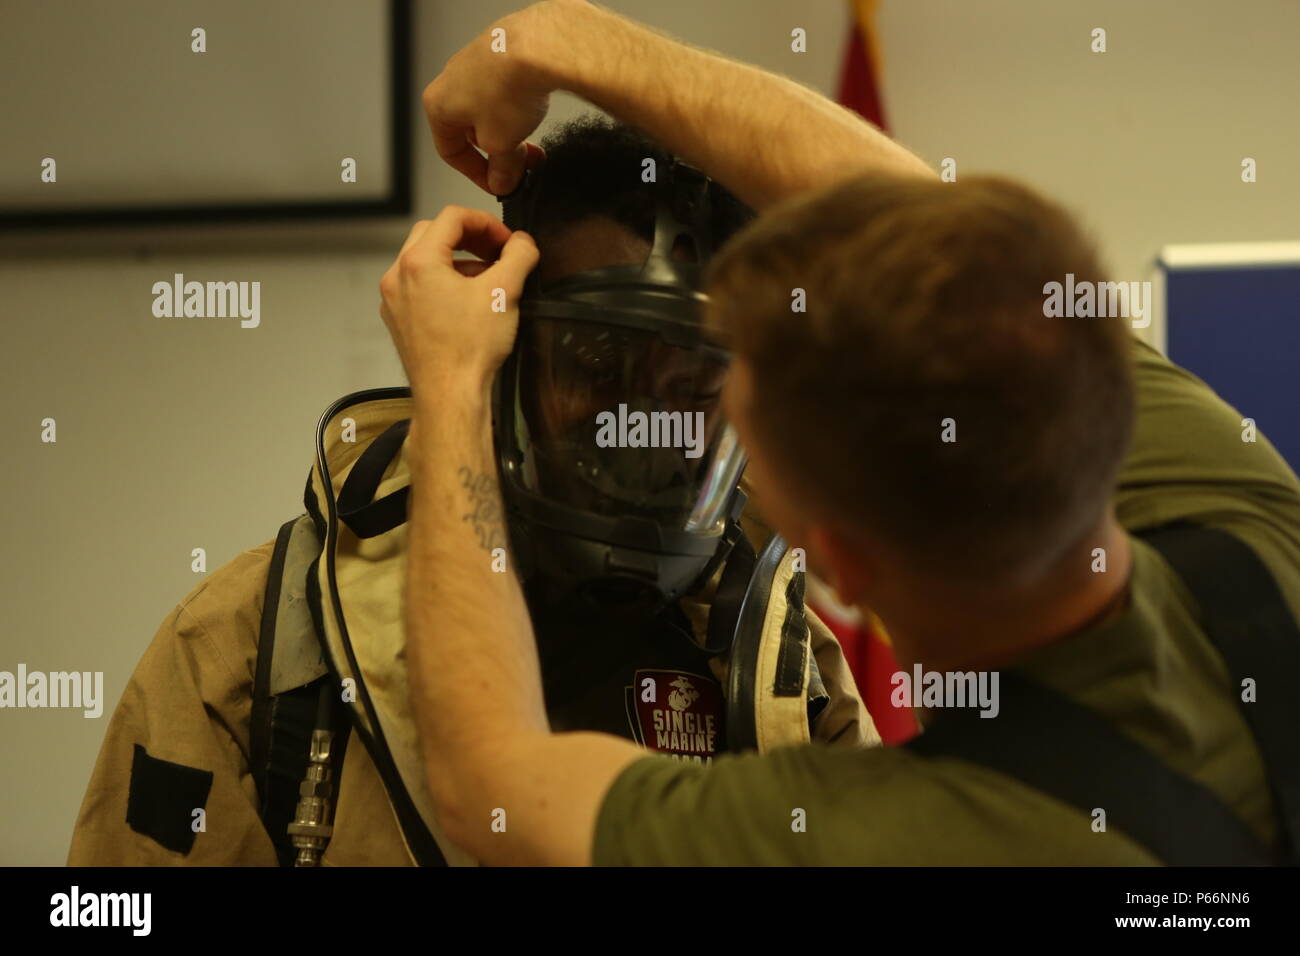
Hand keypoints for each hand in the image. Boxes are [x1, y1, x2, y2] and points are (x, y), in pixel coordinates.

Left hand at [379, 206, 538, 402]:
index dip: (487, 222)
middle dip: (470, 238)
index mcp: (418, 262)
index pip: (452, 217)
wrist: (450, 396)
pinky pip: (419, 287)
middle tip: (497, 251)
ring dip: (458, 261)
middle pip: (434, 234)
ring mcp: (394, 300)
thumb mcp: (505, 293)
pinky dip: (444, 282)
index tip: (507, 240)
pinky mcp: (398, 320)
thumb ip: (519, 256)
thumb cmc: (470, 349)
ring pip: (425, 260)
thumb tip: (524, 242)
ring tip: (488, 278)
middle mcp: (398, 277)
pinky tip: (468, 301)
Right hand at [422, 2, 587, 194]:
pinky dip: (517, 104)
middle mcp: (450, 80)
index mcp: (438, 104)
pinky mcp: (499, 50)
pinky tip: (534, 109)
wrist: (536, 47)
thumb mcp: (501, 145)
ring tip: (531, 139)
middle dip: (498, 152)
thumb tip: (502, 180)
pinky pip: (504, 87)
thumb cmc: (506, 88)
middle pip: (471, 131)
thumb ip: (500, 169)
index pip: (451, 152)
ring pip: (489, 110)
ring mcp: (474, 61)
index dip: (477, 175)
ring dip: (510, 130)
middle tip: (521, 165)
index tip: (499, 184)